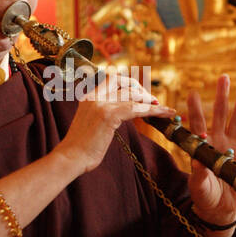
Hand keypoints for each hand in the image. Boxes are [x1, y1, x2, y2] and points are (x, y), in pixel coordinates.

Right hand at [58, 71, 176, 173]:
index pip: (112, 79)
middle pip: (123, 82)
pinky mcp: (108, 115)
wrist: (71, 157)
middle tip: (152, 101)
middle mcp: (94, 96)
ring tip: (163, 108)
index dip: (129, 83)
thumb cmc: (81, 146)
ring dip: (151, 101)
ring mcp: (101, 104)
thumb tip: (124, 111)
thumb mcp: (91, 123)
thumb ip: (104, 112)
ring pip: (133, 96)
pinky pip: (136, 108)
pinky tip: (164, 113)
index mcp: (89, 96)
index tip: (141, 92)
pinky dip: (153, 110)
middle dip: (141, 90)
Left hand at [186, 75, 235, 224]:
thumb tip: (197, 160)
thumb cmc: (204, 196)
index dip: (195, 109)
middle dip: (222, 96)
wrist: (219, 208)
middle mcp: (218, 141)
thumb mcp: (198, 186)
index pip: (198, 124)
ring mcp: (233, 147)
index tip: (193, 92)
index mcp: (203, 146)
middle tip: (224, 77)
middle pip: (220, 115)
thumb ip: (199, 173)